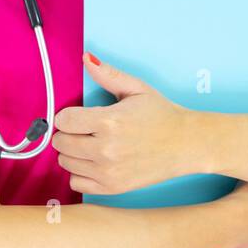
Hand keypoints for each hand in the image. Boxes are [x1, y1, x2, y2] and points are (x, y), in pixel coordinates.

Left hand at [52, 52, 199, 194]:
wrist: (186, 144)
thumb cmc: (162, 115)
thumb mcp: (137, 89)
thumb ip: (108, 74)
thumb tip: (87, 58)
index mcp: (110, 121)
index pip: (63, 121)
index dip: (68, 115)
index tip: (78, 115)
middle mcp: (106, 149)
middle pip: (61, 142)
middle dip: (68, 133)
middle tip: (85, 129)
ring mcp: (108, 172)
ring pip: (65, 162)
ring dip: (72, 153)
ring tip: (91, 144)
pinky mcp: (112, 188)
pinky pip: (76, 183)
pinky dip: (80, 173)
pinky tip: (94, 162)